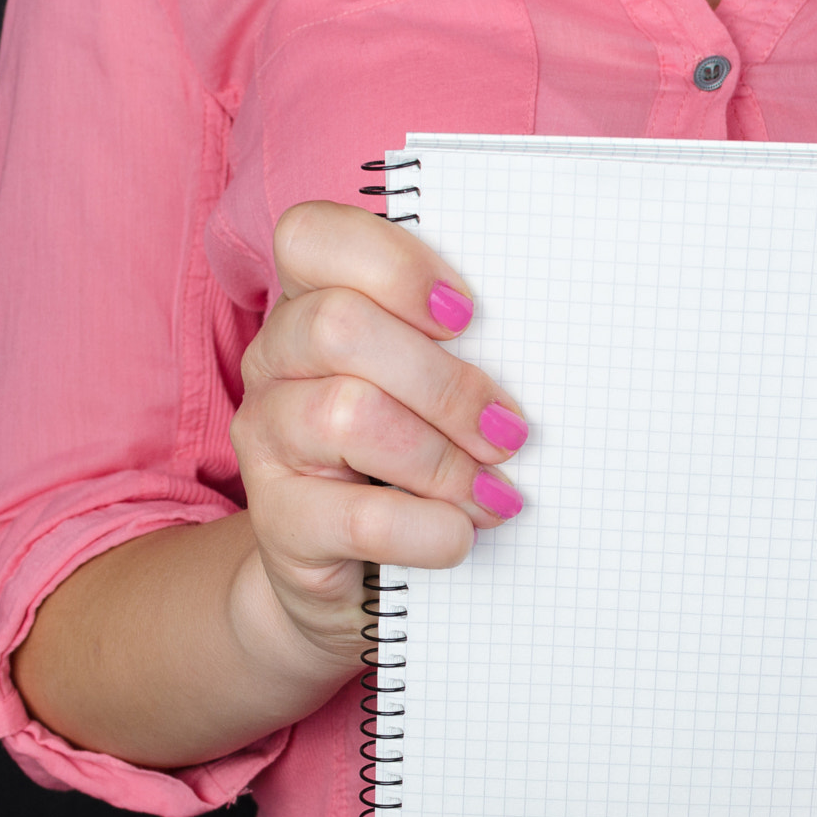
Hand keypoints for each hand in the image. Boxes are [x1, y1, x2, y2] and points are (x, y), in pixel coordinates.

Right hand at [231, 201, 530, 665]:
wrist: (353, 579)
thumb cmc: (408, 464)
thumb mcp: (429, 393)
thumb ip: (456, 352)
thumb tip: (549, 346)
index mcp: (311, 304)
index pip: (312, 238)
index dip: (393, 266)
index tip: (466, 316)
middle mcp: (275, 362)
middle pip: (338, 327)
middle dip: (445, 384)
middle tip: (506, 432)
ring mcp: (267, 440)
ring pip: (347, 415)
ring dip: (442, 460)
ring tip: (491, 495)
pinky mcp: (280, 523)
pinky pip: (359, 517)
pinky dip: (427, 529)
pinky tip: (458, 535)